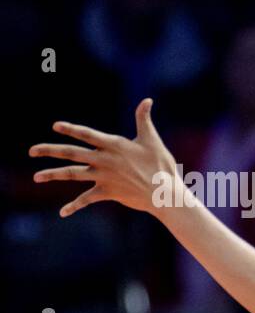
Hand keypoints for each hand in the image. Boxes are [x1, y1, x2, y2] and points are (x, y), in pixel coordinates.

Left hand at [30, 98, 178, 217]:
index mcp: (114, 146)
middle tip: (31, 151)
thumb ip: (144, 119)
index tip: (55, 126)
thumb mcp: (152, 139)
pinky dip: (74, 206)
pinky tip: (62, 212)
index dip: (71, 130)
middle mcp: (105, 160)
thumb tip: (147, 100)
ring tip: (37, 177)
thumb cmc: (162, 165)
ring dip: (52, 175)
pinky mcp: (107, 192)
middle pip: (71, 153)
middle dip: (49, 151)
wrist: (165, 194)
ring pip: (72, 174)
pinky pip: (86, 199)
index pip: (87, 135)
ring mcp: (104, 177)